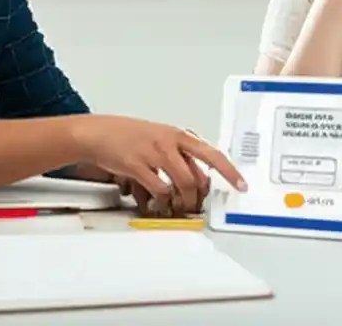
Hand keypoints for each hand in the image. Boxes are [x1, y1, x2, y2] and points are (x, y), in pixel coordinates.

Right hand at [72, 116, 246, 214]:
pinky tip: (158, 205)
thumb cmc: (131, 136)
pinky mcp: (137, 165)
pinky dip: (162, 201)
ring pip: (181, 184)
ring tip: (178, 209)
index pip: (212, 153)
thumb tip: (200, 180)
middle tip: (197, 208)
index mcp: (179, 135)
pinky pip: (158, 189)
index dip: (229, 171)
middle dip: (199, 197)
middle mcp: (170, 142)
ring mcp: (153, 153)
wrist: (100, 132)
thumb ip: (181, 157)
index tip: (241, 184)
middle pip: (197, 175)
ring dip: (182, 202)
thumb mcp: (161, 139)